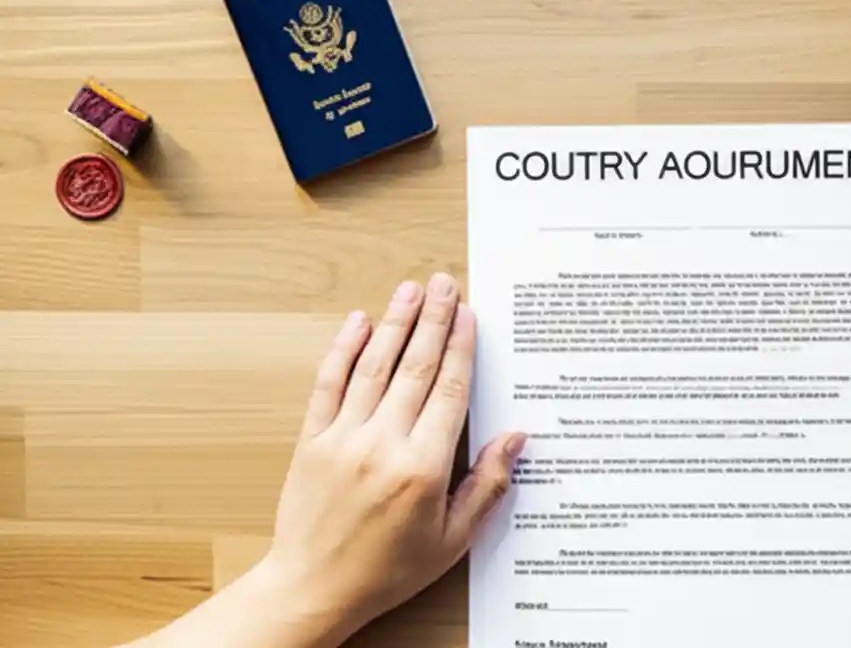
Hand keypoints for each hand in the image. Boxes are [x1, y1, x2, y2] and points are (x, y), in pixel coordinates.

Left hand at [258, 275, 525, 641]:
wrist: (315, 589)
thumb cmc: (387, 571)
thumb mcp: (453, 540)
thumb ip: (486, 486)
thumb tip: (515, 438)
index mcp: (423, 468)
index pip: (450, 391)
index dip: (462, 347)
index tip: (470, 315)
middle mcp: (383, 445)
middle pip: (416, 368)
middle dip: (434, 320)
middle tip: (446, 284)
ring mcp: (343, 439)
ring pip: (374, 366)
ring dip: (395, 323)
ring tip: (411, 290)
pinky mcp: (311, 442)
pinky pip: (329, 385)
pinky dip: (343, 350)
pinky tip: (358, 323)